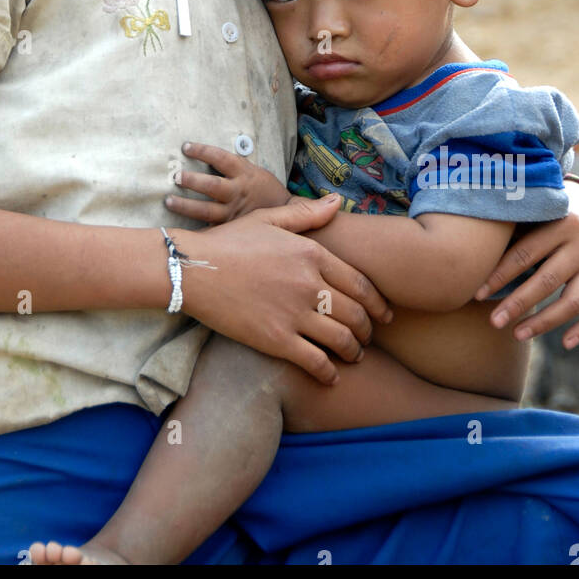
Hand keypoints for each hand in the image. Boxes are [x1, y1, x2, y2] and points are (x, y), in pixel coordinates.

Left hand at [165, 141, 291, 222]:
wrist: (284, 212)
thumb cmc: (263, 187)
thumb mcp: (253, 171)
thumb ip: (232, 166)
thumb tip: (204, 155)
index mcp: (244, 173)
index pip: (220, 158)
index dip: (202, 151)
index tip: (185, 146)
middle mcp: (238, 192)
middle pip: (212, 186)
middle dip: (192, 181)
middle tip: (175, 176)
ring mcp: (233, 212)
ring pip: (206, 210)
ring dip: (185, 205)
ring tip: (168, 201)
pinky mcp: (229, 227)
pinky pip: (210, 227)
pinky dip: (195, 228)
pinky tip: (179, 228)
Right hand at [170, 196, 392, 386]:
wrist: (194, 270)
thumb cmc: (229, 242)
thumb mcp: (270, 219)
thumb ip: (308, 214)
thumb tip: (337, 201)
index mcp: (311, 254)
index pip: (360, 284)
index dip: (378, 304)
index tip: (384, 315)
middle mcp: (309, 284)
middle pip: (356, 314)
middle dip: (368, 330)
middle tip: (368, 338)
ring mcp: (294, 313)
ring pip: (342, 340)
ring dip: (354, 353)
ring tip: (353, 357)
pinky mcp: (276, 340)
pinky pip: (316, 362)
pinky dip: (328, 373)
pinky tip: (329, 377)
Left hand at [474, 176, 578, 347]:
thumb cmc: (544, 216)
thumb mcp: (530, 215)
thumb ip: (508, 231)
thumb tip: (463, 255)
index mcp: (559, 224)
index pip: (525, 255)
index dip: (499, 276)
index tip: (477, 294)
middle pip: (547, 280)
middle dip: (517, 304)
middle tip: (493, 322)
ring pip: (573, 301)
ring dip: (544, 322)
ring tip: (516, 334)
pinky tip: (565, 344)